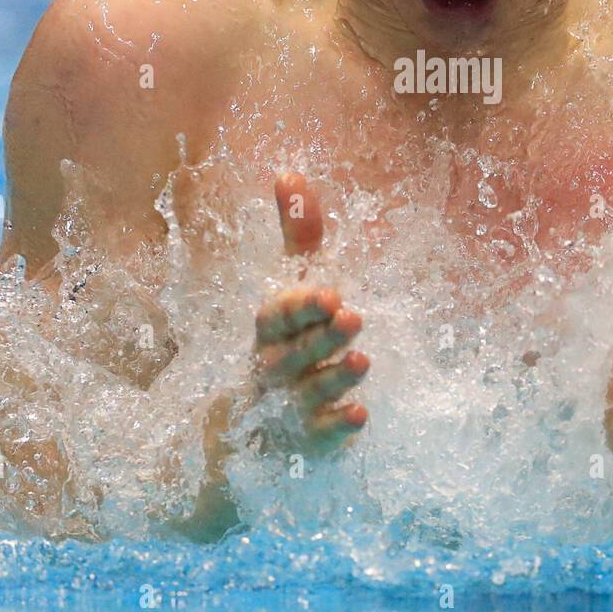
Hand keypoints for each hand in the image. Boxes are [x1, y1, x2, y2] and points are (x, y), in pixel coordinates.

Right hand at [249, 171, 369, 450]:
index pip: (278, 317)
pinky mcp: (306, 439)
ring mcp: (288, 406)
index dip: (300, 305)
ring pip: (310, 391)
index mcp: (271, 332)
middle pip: (296, 352)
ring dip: (334, 377)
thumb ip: (297, 235)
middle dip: (322, 336)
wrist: (250, 429)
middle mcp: (275, 367)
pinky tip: (359, 416)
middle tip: (352, 316)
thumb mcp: (292, 289)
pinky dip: (337, 426)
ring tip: (362, 362)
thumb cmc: (284, 342)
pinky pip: (320, 435)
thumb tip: (289, 172)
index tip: (328, 291)